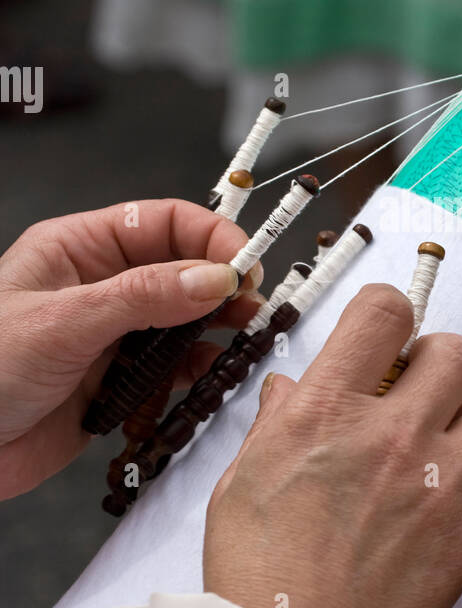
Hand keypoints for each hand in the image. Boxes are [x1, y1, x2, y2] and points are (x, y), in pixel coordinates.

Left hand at [0, 200, 264, 497]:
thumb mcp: (64, 322)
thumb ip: (144, 297)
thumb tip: (212, 277)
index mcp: (78, 250)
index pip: (161, 223)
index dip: (209, 237)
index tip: (243, 263)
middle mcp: (98, 288)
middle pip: (181, 271)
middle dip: (221, 285)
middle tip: (252, 304)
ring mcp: (109, 337)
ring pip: (182, 322)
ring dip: (214, 331)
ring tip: (242, 338)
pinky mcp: (115, 385)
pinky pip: (171, 371)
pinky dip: (194, 375)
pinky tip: (205, 376)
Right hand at [204, 284, 461, 607]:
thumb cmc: (255, 574)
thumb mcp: (242, 481)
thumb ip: (276, 423)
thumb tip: (292, 389)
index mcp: (326, 410)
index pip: (386, 311)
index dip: (389, 315)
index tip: (384, 341)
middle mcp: (391, 434)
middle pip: (458, 350)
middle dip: (437, 366)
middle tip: (416, 398)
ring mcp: (438, 483)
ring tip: (439, 453)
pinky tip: (449, 502)